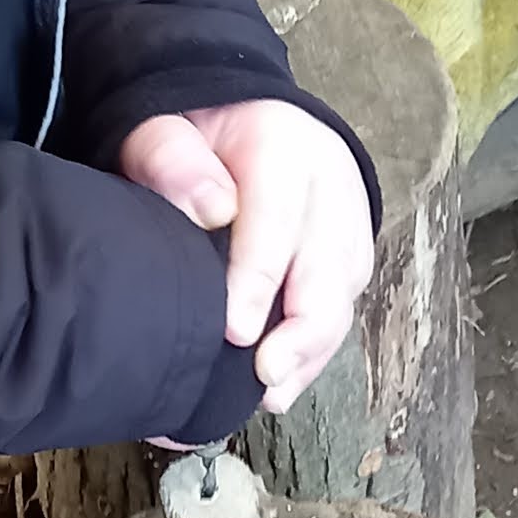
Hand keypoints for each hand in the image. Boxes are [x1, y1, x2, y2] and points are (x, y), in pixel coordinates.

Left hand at [120, 100, 373, 412]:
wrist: (239, 123)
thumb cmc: (195, 139)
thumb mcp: (166, 129)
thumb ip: (173, 158)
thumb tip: (212, 210)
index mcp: (286, 147)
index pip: (278, 220)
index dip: (258, 279)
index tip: (235, 330)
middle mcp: (330, 186)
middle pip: (329, 265)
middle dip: (301, 330)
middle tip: (266, 375)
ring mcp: (348, 223)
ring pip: (343, 295)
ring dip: (312, 351)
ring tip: (274, 393)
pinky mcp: (351, 257)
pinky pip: (342, 309)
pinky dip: (316, 352)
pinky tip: (285, 383)